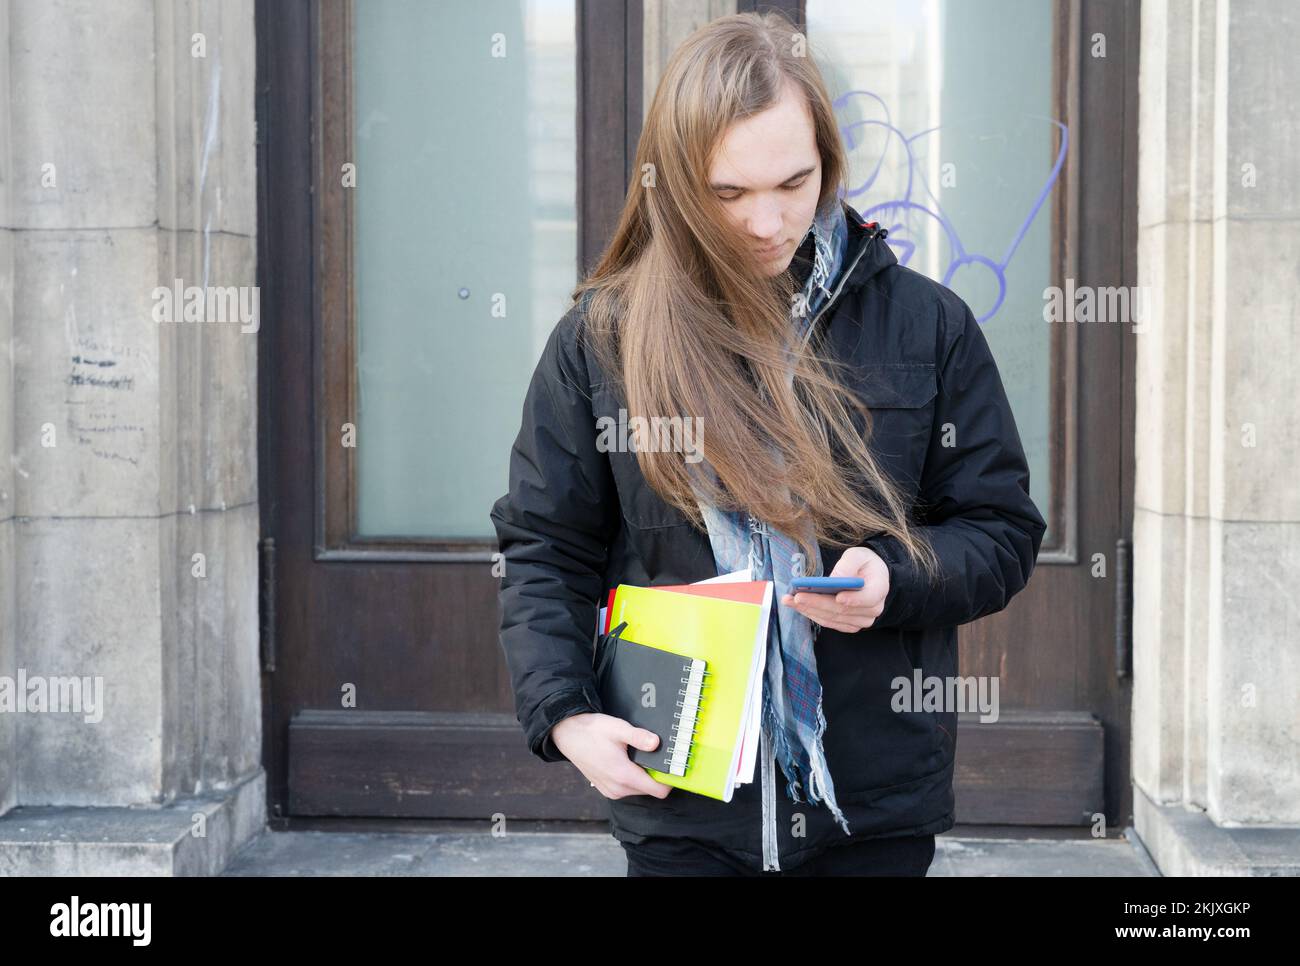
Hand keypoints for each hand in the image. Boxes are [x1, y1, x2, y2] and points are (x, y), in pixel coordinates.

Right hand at [550, 712, 672, 799]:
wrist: (568, 734)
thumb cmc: (592, 730)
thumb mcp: (618, 728)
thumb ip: (639, 737)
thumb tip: (657, 743)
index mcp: (623, 775)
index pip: (659, 790)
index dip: (669, 779)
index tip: (672, 765)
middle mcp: (618, 788)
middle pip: (650, 790)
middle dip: (656, 775)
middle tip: (654, 754)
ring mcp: (611, 791)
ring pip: (639, 789)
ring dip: (643, 776)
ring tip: (637, 755)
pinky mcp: (606, 789)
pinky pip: (628, 789)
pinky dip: (632, 778)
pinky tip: (626, 761)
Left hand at [781, 545, 889, 632]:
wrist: (867, 576)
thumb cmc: (863, 563)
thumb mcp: (858, 555)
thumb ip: (848, 565)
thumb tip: (835, 579)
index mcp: (879, 588)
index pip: (869, 598)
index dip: (854, 600)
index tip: (838, 597)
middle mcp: (873, 609)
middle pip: (844, 610)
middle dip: (818, 603)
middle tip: (798, 597)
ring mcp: (861, 620)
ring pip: (834, 618)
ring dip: (810, 610)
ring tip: (790, 600)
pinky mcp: (849, 624)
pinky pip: (829, 622)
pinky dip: (812, 614)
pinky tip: (797, 606)